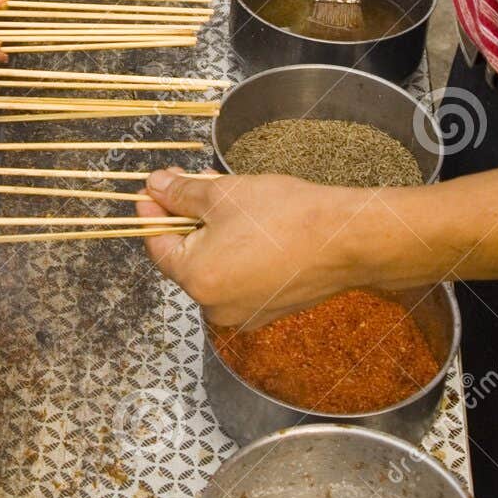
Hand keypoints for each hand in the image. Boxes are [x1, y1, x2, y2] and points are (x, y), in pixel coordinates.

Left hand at [136, 169, 389, 328]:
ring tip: (226, 196)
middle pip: (186, 257)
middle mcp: (216, 308)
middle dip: (186, 219)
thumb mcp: (222, 193)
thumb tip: (154, 187)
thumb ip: (181, 193)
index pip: (157, 246)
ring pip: (215, 266)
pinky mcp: (271, 310)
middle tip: (191, 183)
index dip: (153, 214)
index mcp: (197, 280)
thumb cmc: (283, 215)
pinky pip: (241, 277)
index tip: (151, 191)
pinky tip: (251, 223)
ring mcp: (245, 313)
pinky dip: (238, 252)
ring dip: (213, 233)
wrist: (346, 240)